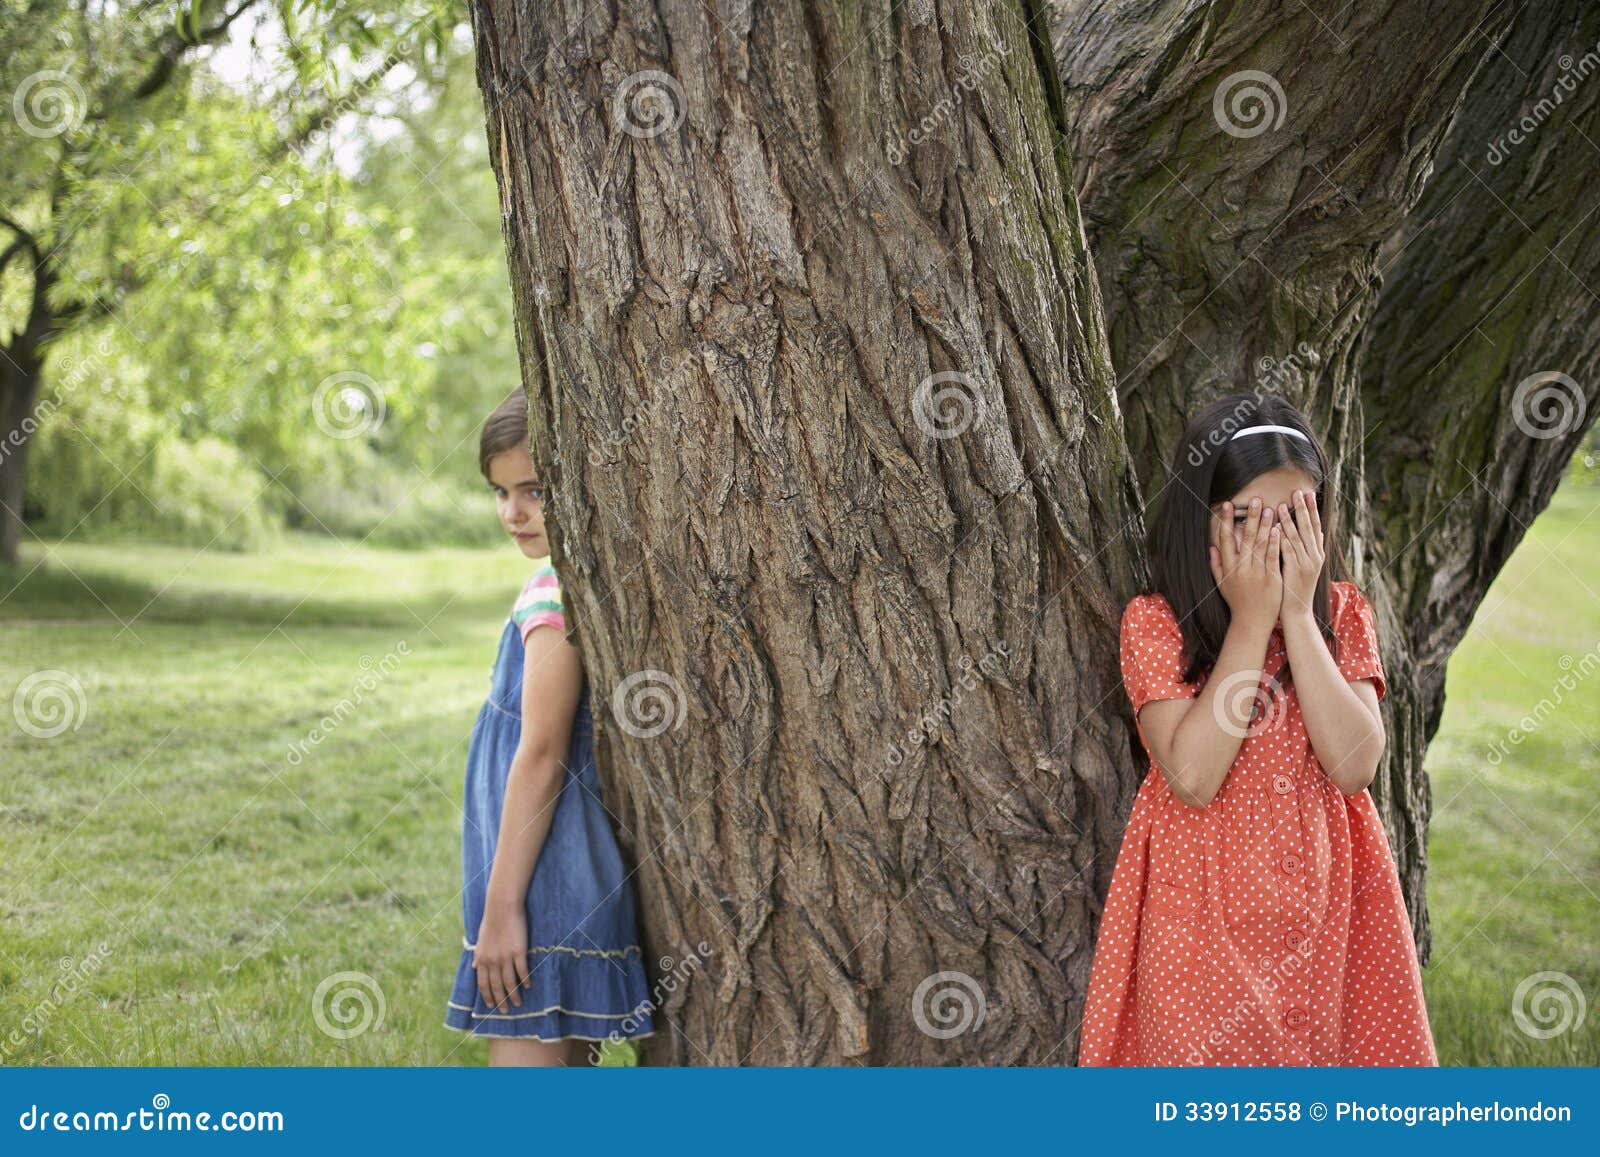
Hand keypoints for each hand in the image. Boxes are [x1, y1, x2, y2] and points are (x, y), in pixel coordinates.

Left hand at [472, 902, 530, 1011]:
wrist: (502, 907)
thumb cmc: (492, 921)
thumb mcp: (481, 940)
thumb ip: (478, 955)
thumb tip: (475, 967)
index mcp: (482, 959)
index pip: (483, 983)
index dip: (487, 996)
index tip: (491, 1006)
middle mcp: (492, 961)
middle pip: (496, 986)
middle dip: (500, 1000)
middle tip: (505, 1010)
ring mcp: (505, 957)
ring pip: (509, 982)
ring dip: (514, 995)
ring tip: (518, 1003)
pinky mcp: (519, 952)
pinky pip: (522, 971)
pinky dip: (524, 980)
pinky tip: (527, 986)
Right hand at [1209, 496, 1281, 631]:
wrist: (1251, 623)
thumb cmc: (1237, 602)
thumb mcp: (1222, 584)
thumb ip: (1216, 565)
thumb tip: (1211, 547)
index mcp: (1228, 568)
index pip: (1225, 539)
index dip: (1227, 521)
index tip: (1228, 505)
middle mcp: (1241, 569)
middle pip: (1246, 538)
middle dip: (1251, 517)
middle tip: (1255, 499)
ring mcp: (1257, 574)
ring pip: (1261, 545)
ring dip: (1266, 525)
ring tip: (1270, 508)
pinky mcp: (1271, 579)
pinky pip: (1274, 558)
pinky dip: (1276, 543)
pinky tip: (1279, 530)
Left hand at [1276, 489, 1323, 620]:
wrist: (1297, 612)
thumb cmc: (1296, 587)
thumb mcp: (1306, 566)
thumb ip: (1310, 548)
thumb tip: (1317, 532)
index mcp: (1317, 554)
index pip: (1316, 527)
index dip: (1312, 510)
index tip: (1308, 494)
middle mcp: (1314, 557)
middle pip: (1309, 528)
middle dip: (1304, 509)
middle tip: (1298, 492)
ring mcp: (1306, 564)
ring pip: (1297, 538)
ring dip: (1289, 520)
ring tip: (1282, 505)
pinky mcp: (1295, 571)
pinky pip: (1288, 551)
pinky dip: (1282, 538)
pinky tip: (1275, 527)